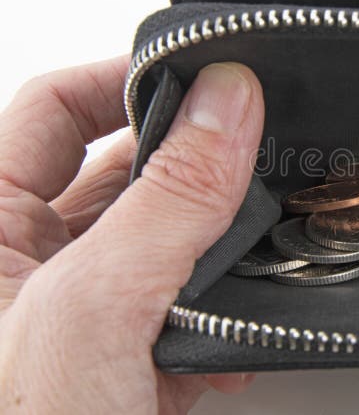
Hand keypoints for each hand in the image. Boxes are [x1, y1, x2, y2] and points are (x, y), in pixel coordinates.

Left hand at [0, 57, 264, 413]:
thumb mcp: (93, 311)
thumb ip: (168, 200)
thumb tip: (227, 105)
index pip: (52, 107)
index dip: (128, 81)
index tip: (208, 77)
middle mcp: (18, 262)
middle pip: (118, 173)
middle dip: (190, 173)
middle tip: (251, 156)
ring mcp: (68, 315)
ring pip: (160, 245)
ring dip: (213, 252)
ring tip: (256, 249)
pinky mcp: (113, 361)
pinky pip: (175, 310)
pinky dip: (214, 322)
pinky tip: (234, 345)